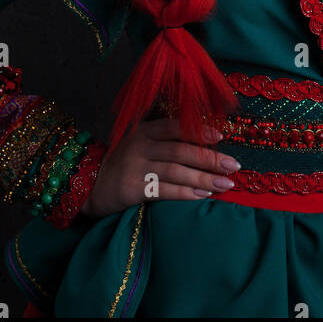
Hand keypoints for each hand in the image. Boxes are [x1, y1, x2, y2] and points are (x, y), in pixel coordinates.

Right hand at [78, 116, 239, 218]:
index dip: (198, 130)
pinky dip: (186, 193)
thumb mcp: (138, 142)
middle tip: (232, 165)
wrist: (90, 184)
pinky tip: (202, 195)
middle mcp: (140, 146)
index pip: (174, 126)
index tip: (221, 137)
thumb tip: (202, 143)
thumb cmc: (123, 163)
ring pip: (176, 171)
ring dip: (204, 178)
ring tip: (224, 184)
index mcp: (143, 130)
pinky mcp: (132, 188)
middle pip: (180, 150)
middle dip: (209, 158)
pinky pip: (165, 190)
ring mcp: (135, 167)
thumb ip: (163, 139)